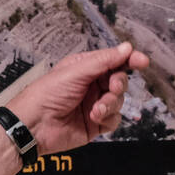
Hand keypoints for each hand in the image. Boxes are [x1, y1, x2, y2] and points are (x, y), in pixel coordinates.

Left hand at [3, 41, 149, 155]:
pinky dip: (108, 117)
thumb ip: (103, 61)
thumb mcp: (76, 72)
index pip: (113, 61)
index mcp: (85, 69)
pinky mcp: (95, 125)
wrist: (33, 126)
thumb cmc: (46, 94)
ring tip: (96, 109)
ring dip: (111, 103)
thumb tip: (126, 48)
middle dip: (118, 84)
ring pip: (118, 101)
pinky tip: (95, 117)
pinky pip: (114, 119)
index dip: (129, 60)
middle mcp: (90, 86)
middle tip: (110, 87)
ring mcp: (94, 105)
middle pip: (119, 81)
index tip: (141, 62)